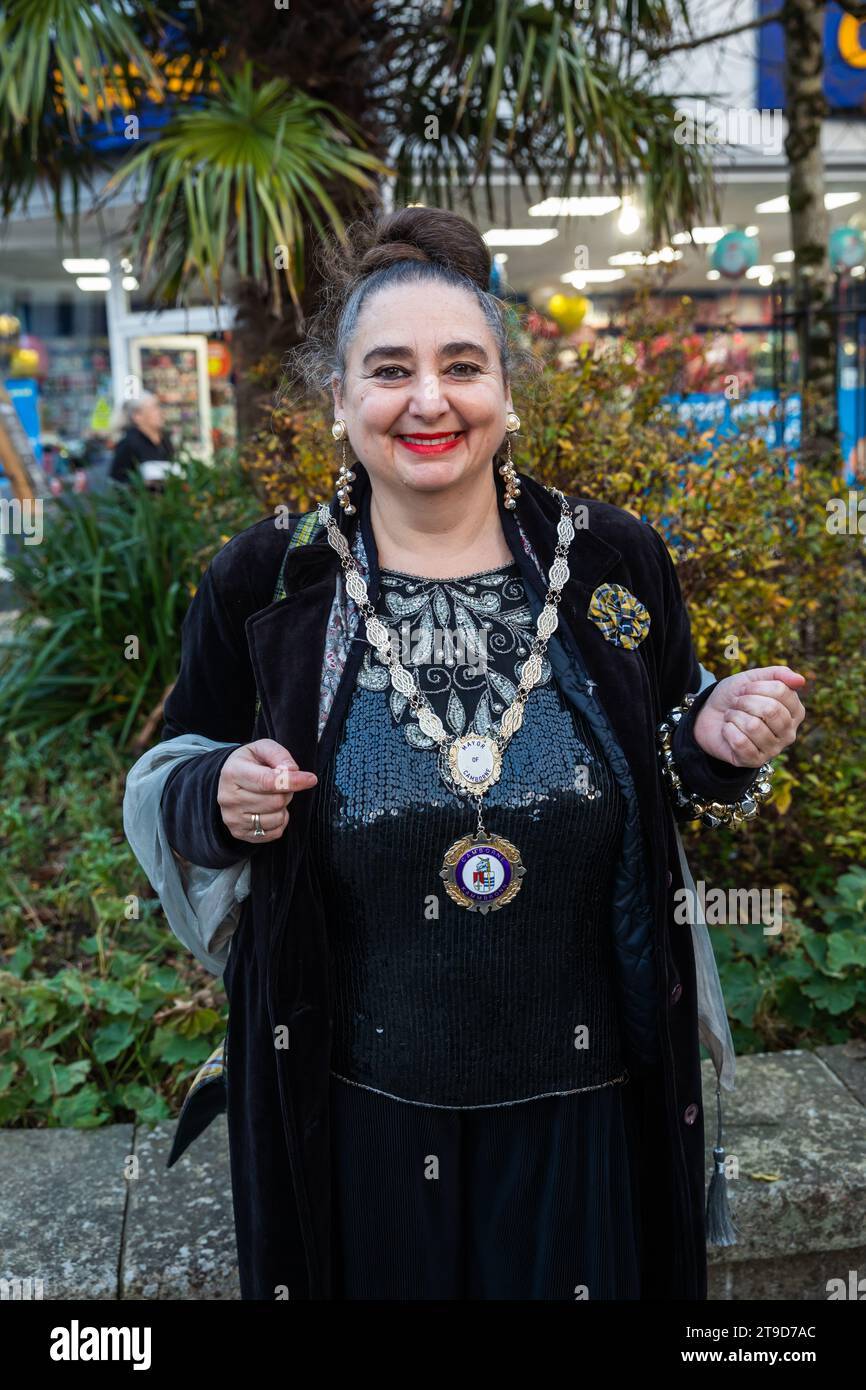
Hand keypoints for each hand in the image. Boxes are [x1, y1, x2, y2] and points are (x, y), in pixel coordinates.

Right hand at [217, 739, 317, 843]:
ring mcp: (233, 818)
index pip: (268, 781)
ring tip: (273, 796)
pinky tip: (270, 810)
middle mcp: (229, 798)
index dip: (293, 781)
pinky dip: (280, 821)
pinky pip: (274, 833)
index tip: (311, 779)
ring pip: (277, 818)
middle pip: (276, 801)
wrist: (228, 782)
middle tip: (281, 785)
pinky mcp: (239, 833)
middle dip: (287, 792)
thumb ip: (278, 755)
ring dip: (283, 807)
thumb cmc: (249, 763)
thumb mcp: (262, 748)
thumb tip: (292, 771)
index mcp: (233, 773)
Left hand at [692, 666, 806, 768]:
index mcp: (795, 712)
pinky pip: (740, 742)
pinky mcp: (755, 762)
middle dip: (745, 702)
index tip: (745, 689)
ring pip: (753, 726)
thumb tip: (801, 680)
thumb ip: (778, 674)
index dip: (757, 686)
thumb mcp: (754, 678)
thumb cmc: (736, 697)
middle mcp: (789, 733)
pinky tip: (728, 730)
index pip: (782, 691)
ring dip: (734, 716)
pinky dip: (727, 730)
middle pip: (770, 710)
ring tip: (732, 717)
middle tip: (737, 704)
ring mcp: (774, 750)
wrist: (709, 715)